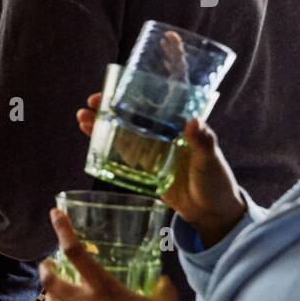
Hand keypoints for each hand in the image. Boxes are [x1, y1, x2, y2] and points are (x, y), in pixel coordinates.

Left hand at [39, 209, 202, 300]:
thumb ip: (160, 288)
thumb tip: (162, 278)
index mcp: (106, 289)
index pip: (77, 253)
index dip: (63, 231)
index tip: (55, 214)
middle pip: (51, 282)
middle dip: (46, 270)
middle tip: (48, 265)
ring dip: (49, 299)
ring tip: (53, 295)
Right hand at [78, 93, 244, 247]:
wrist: (212, 213)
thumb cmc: (217, 181)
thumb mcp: (211, 160)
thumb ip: (203, 142)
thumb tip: (193, 121)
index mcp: (179, 127)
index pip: (154, 104)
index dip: (134, 93)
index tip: (117, 87)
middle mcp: (163, 136)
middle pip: (132, 116)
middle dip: (110, 108)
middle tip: (91, 102)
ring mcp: (151, 153)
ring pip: (122, 134)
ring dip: (102, 126)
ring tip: (82, 118)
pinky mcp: (143, 170)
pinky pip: (122, 157)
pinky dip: (106, 148)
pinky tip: (92, 141)